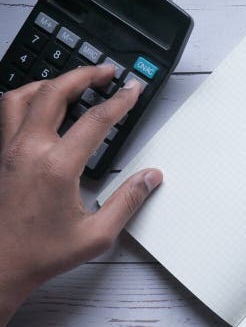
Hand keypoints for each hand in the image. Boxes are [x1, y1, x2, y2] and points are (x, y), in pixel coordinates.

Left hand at [0, 65, 162, 326]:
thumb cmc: (41, 253)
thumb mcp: (97, 234)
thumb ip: (128, 201)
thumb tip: (150, 177)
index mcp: (57, 167)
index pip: (95, 120)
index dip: (119, 101)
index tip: (132, 90)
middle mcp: (28, 150)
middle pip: (54, 93)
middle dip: (83, 76)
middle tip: (105, 72)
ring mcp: (7, 150)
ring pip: (22, 96)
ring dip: (49, 83)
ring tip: (70, 83)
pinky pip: (6, 113)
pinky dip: (24, 99)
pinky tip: (37, 106)